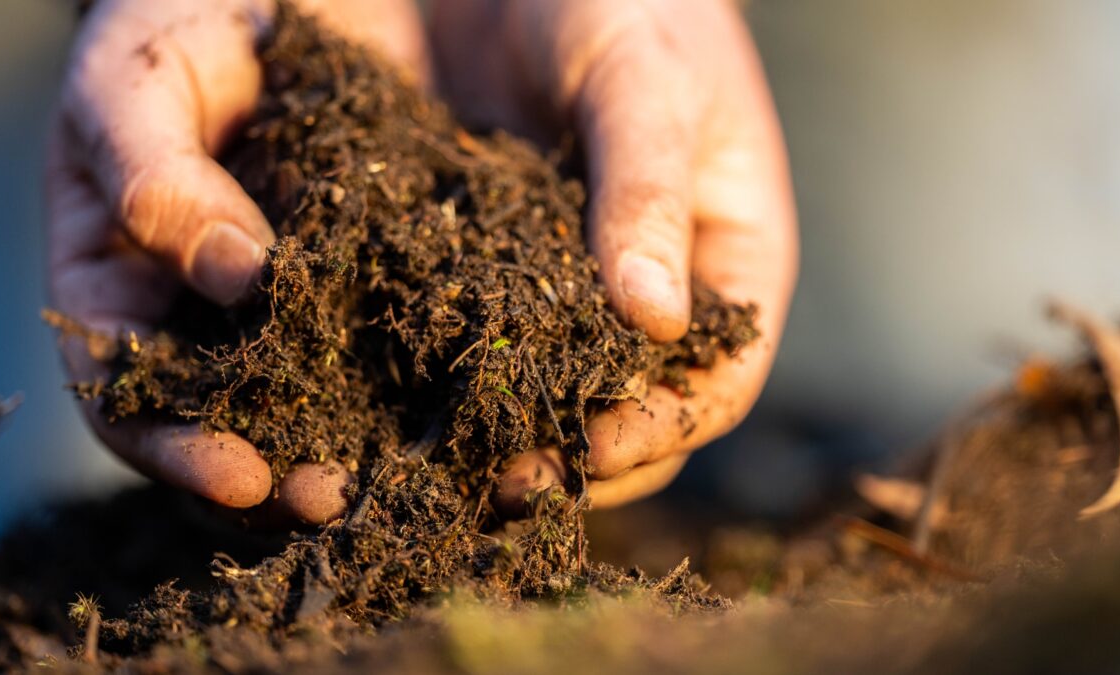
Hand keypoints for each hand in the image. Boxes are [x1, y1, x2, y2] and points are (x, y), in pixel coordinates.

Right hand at [47, 0, 427, 522]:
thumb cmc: (186, 14)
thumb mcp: (143, 73)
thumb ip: (153, 167)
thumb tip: (233, 273)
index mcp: (131, 282)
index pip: (132, 396)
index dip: (177, 448)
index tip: (246, 475)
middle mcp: (219, 310)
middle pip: (243, 422)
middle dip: (290, 468)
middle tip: (347, 496)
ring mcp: (313, 299)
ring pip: (339, 399)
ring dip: (380, 447)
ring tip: (426, 474)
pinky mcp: (399, 276)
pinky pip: (420, 343)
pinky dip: (449, 382)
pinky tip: (492, 404)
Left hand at [429, 0, 797, 512]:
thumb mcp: (647, 78)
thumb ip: (647, 187)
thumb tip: (656, 321)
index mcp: (728, 262)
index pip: (716, 383)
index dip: (658, 428)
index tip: (584, 452)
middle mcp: (656, 295)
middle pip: (635, 413)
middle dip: (573, 457)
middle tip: (495, 482)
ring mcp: (575, 290)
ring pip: (556, 395)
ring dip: (505, 440)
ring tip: (437, 465)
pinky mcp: (499, 271)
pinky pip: (482, 343)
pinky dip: (445, 381)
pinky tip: (390, 400)